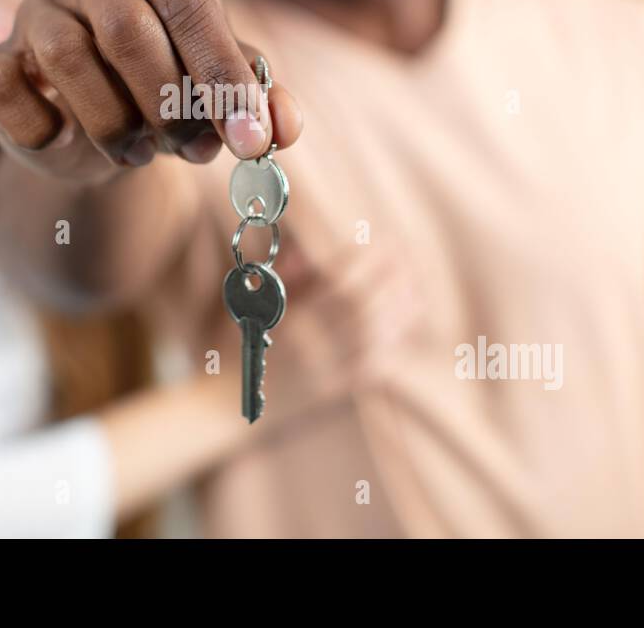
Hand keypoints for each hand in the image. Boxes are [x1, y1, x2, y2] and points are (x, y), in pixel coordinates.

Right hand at [0, 0, 302, 184]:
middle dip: (168, 104)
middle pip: (126, 30)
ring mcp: (36, 6)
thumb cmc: (170, 87)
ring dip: (113, 122)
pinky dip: (43, 129)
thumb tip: (283, 129)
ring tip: (139, 153)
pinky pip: (7, 89)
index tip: (251, 140)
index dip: (222, 77)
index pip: (191, 4)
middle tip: (195, 151)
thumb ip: (259, 101)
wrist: (95, 125)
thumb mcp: (222, 91)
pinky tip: (67, 141)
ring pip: (66, 57)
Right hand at [211, 254, 425, 424]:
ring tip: (416, 289)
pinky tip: (404, 330)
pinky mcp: (331, 390)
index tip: (382, 241)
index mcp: (291, 322)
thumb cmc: (237, 345)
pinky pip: (369, 369)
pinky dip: (390, 348)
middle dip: (390, 280)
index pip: (338, 287)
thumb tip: (306, 251)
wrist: (228, 402)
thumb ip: (281, 279)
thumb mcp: (250, 306)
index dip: (365, 263)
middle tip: (409, 258)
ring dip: (399, 312)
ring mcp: (324, 370)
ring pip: (372, 338)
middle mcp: (312, 346)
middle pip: (363, 309)